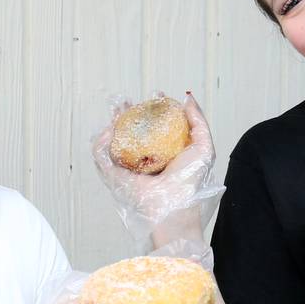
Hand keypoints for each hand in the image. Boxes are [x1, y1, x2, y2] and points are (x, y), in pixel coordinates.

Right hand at [91, 93, 223, 245]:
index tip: (155, 95)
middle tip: (128, 100)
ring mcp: (127, 168)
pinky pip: (101, 154)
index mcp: (163, 153)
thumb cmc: (190, 183)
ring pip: (113, 140)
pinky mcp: (113, 176)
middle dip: (128, 112)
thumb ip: (198, 122)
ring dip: (112, 122)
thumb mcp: (203, 147)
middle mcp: (144, 160)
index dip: (153, 109)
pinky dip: (100, 140)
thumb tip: (186, 98)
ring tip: (116, 110)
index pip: (154, 127)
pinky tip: (109, 129)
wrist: (174, 208)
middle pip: (131, 130)